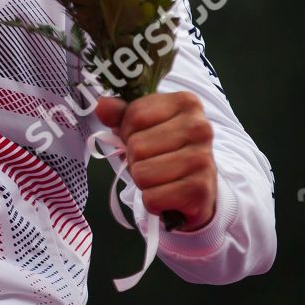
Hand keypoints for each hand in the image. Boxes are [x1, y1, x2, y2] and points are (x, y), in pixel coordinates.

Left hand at [94, 91, 216, 231]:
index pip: (135, 115)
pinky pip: (152, 198)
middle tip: (153, 162)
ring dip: (143, 181)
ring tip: (160, 178)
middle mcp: (200, 128)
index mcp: (186, 103)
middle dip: (136, 159)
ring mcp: (203, 159)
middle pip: (137, 146)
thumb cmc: (166, 151)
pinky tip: (168, 195)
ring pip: (142, 173)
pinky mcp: (199, 190)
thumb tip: (101, 106)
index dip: (128, 131)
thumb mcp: (144, 125)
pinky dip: (153, 201)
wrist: (198, 188)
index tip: (143, 137)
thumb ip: (120, 114)